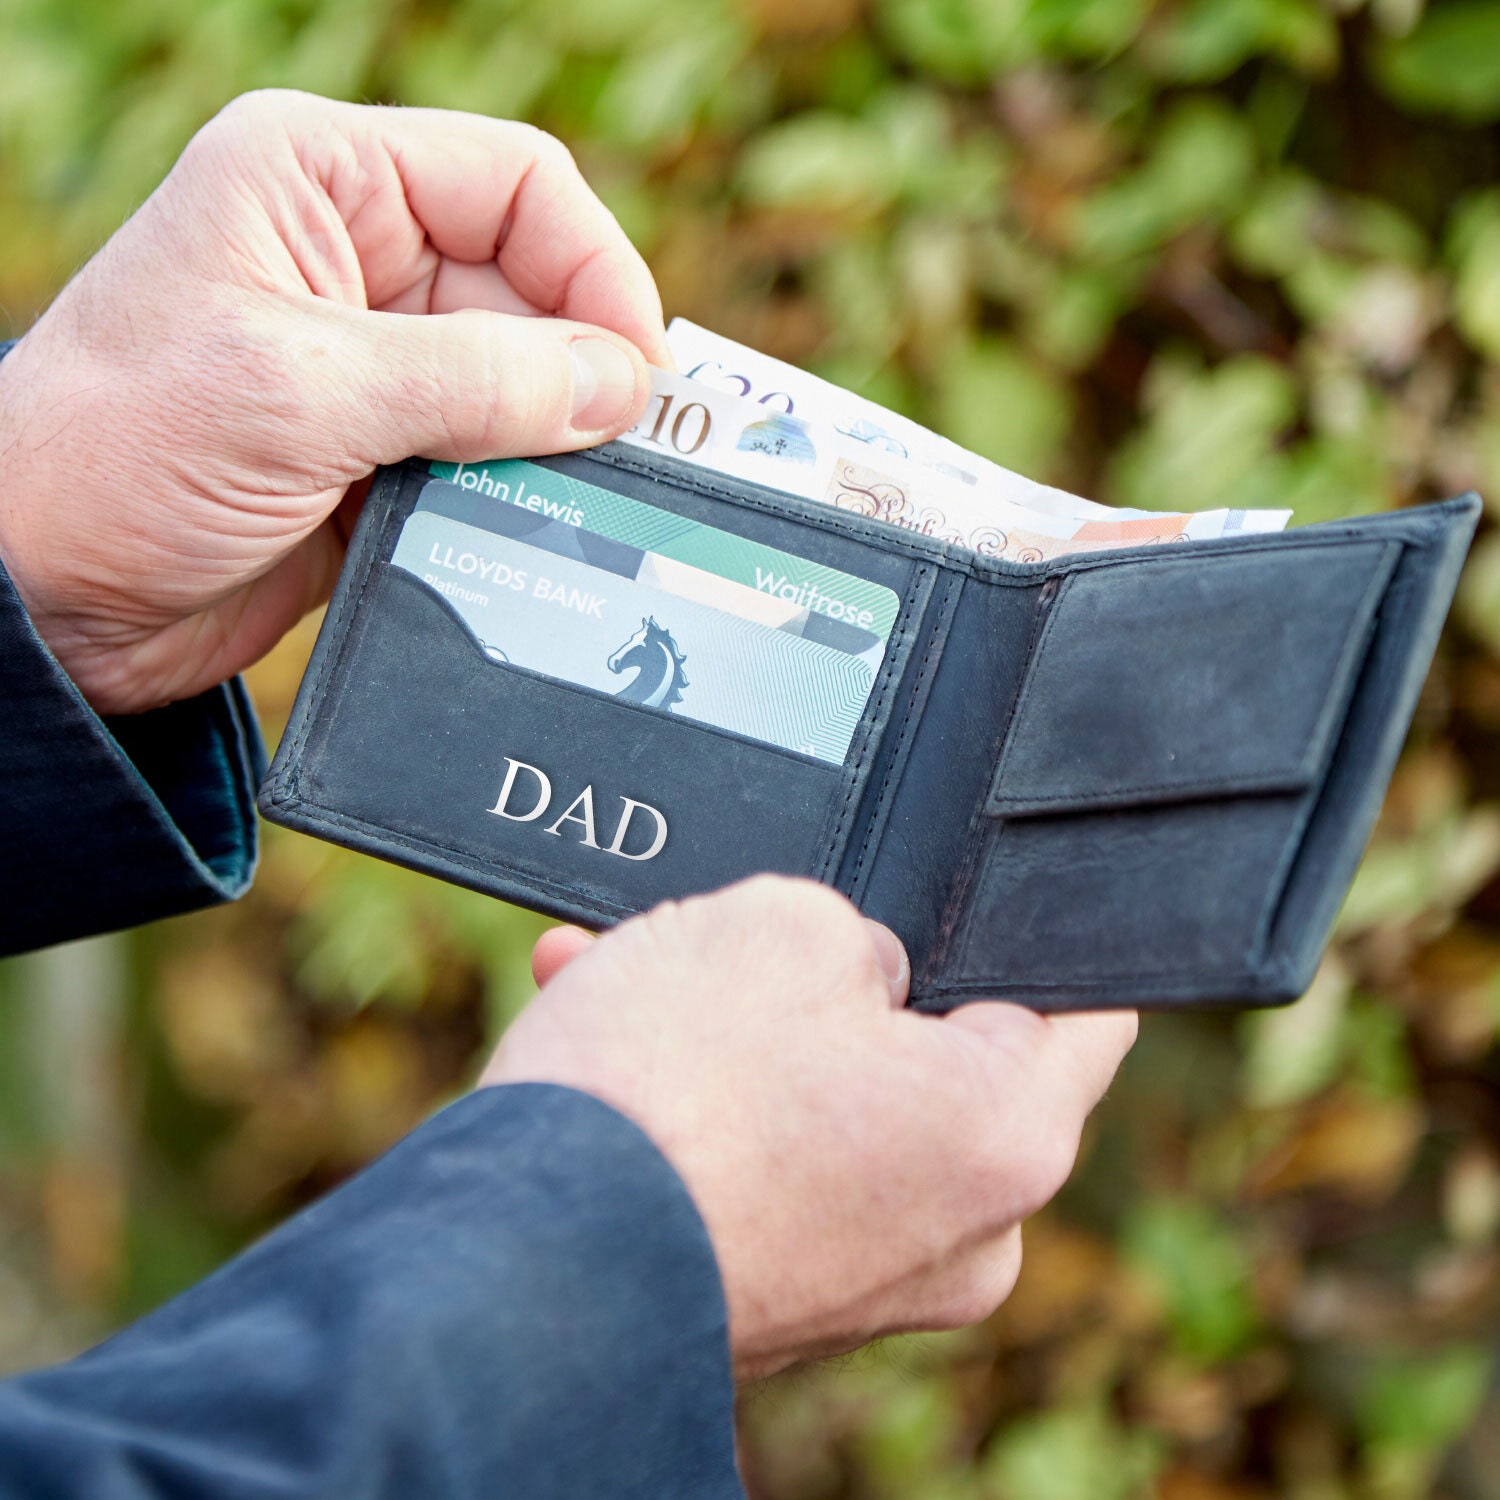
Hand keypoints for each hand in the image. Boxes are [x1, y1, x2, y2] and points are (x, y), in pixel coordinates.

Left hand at [0, 90, 667, 713]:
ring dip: (559, 445)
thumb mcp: (304, 392)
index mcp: (320, 182)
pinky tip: (539, 535)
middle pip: (533, 291)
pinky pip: (489, 463)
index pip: (515, 185)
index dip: (593, 266)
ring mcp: (371, 367)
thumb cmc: (122, 455)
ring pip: (522, 386)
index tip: (637, 370)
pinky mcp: (379, 457)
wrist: (45, 597)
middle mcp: (355, 260)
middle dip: (585, 371)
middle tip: (632, 456)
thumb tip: (621, 387)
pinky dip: (522, 498)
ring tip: (593, 503)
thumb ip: (477, 381)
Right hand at [483, 876, 1136, 1379]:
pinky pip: (774, 1168)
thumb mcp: (781, 923)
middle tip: (750, 939)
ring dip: (748, 1037)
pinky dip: (713, 1106)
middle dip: (837, 987)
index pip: (1084, 1011)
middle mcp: (960, 1235)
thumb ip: (857, 937)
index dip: (1026, 939)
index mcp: (1004, 1134)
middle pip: (935, 1061)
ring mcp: (866, 1282)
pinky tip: (625, 1042)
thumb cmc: (663, 1096)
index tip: (970, 913)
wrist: (516, 1265)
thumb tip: (858, 979)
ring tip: (640, 971)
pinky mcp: (779, 1298)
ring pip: (833, 1108)